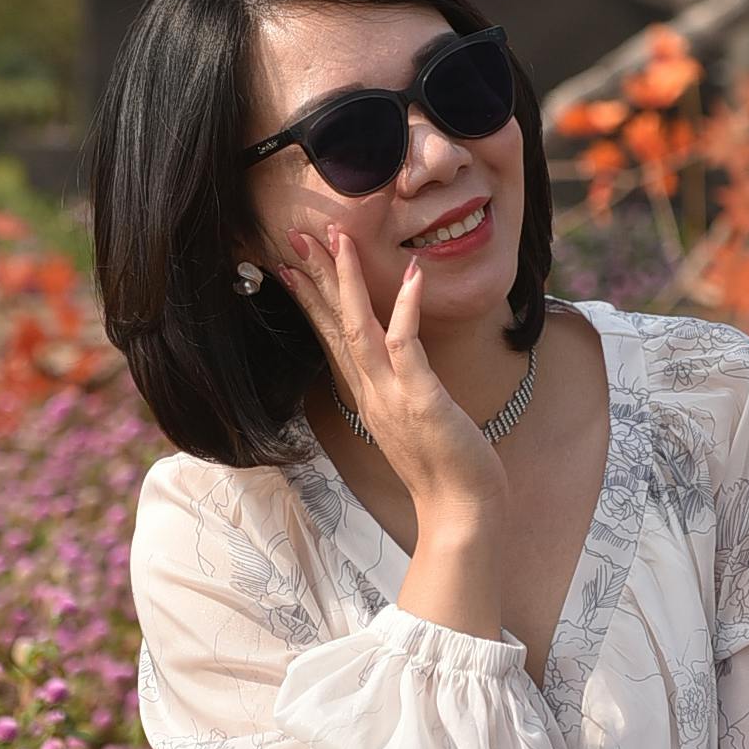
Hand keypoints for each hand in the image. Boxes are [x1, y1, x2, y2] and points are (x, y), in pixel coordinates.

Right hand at [279, 224, 506, 527]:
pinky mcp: (420, 398)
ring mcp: (391, 395)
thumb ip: (401, 392)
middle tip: (296, 235)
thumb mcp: (414, 423)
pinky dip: (405, 308)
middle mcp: (370, 392)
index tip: (289, 266)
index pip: (330, 337)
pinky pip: (406, 345)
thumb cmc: (444, 471)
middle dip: (315, 277)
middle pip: (334, 325)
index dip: (310, 299)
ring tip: (338, 239)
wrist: (460, 513)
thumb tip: (399, 369)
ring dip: (346, 282)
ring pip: (358, 328)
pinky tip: (410, 274)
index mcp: (367, 395)